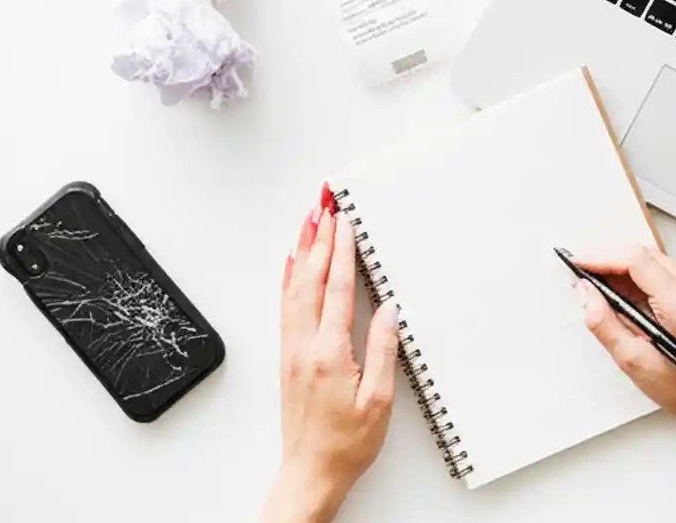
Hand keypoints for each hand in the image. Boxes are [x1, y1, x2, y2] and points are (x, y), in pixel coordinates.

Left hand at [261, 187, 399, 522]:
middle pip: (310, 279)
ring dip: (301, 251)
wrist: (310, 472)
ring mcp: (292, 350)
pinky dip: (288, 279)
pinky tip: (290, 264)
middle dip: (318, 238)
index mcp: (330, 352)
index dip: (341, 252)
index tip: (344, 221)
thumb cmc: (347, 443)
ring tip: (308, 221)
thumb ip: (382, 351)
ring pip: (293, 288)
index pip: (336, 289)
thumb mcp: (378, 401)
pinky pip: (285, 306)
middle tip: (323, 204)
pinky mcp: (288, 357)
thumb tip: (389, 310)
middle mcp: (305, 345)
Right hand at [577, 246, 675, 496]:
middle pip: (645, 255)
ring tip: (599, 285)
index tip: (579, 263)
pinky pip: (666, 272)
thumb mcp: (633, 361)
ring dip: (624, 267)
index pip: (636, 260)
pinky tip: (624, 292)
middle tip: (583, 273)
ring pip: (655, 260)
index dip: (602, 257)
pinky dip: (641, 276)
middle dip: (610, 259)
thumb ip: (604, 323)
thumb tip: (585, 292)